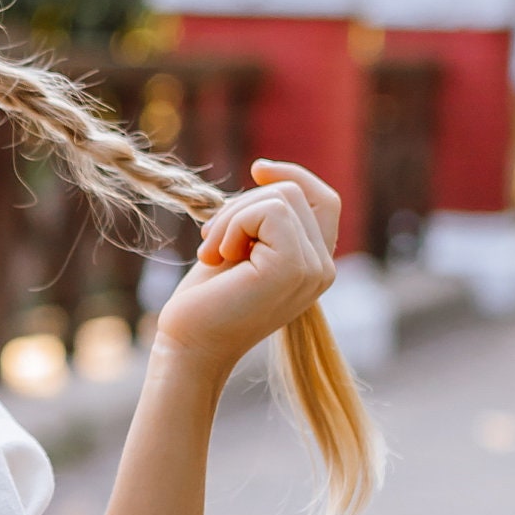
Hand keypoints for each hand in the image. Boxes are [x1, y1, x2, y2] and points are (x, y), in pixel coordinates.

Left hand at [151, 157, 338, 375]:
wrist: (189, 345)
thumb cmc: (207, 300)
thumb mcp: (242, 248)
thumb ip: (264, 220)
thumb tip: (266, 172)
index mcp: (314, 264)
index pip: (325, 201)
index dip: (294, 176)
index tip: (257, 169)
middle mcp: (323, 268)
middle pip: (294, 192)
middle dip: (241, 206)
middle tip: (211, 243)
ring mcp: (314, 268)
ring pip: (281, 197)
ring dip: (232, 217)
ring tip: (212, 254)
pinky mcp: (295, 266)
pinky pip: (269, 210)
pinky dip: (234, 225)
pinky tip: (218, 257)